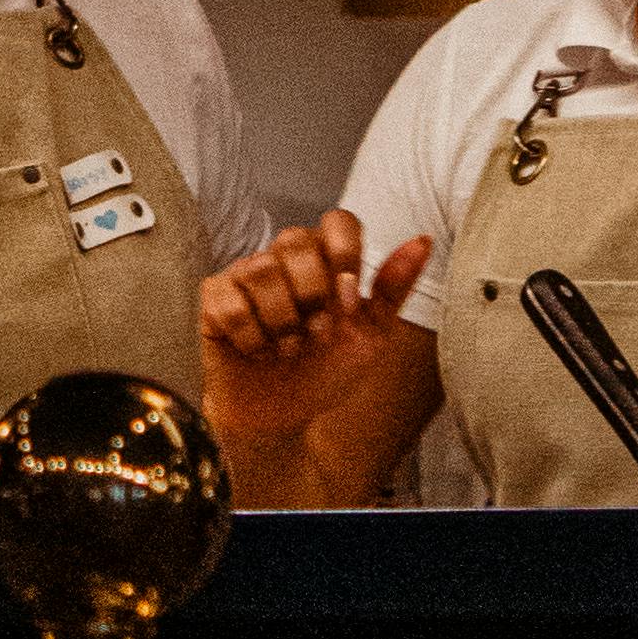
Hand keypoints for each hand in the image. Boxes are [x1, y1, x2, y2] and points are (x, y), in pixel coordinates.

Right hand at [199, 213, 433, 452]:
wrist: (281, 418)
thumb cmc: (324, 371)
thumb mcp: (370, 335)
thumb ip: (392, 288)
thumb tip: (424, 240)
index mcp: (323, 260)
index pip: (338, 221)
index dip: (345, 253)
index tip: (350, 297)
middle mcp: (282, 259)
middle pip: (294, 239)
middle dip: (313, 294)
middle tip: (318, 333)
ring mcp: (244, 275)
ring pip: (261, 271)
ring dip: (284, 322)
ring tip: (290, 349)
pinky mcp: (213, 300)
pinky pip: (230, 302)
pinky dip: (252, 336)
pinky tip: (258, 351)